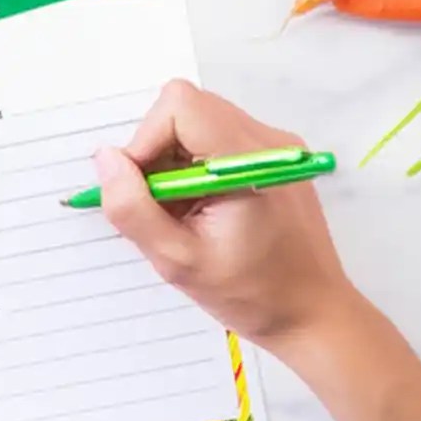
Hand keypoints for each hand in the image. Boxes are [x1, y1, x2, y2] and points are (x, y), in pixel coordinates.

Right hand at [95, 80, 352, 347]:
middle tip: (159, 206)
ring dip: (174, 162)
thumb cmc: (253, 294)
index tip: (140, 187)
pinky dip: (194, 169)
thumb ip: (133, 208)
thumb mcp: (178, 261)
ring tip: (183, 214)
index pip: (180, 105)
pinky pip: (216, 141)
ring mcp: (273, 147)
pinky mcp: (272, 158)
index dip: (146, 139)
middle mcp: (266, 140)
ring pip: (198, 123)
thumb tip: (106, 160)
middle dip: (156, 152)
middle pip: (187, 109)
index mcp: (246, 161)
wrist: (314, 315)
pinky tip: (202, 211)